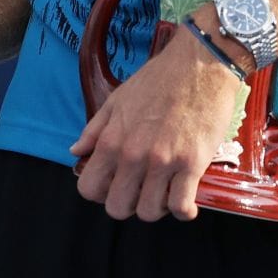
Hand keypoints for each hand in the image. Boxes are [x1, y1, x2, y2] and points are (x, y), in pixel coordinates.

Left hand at [71, 29, 242, 222]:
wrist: (200, 65)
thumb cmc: (159, 79)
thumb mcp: (117, 99)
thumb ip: (94, 129)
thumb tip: (76, 151)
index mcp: (111, 139)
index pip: (89, 188)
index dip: (100, 192)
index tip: (114, 185)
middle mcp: (133, 155)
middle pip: (117, 207)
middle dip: (127, 205)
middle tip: (141, 191)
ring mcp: (162, 162)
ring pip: (148, 212)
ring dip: (156, 208)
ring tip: (164, 193)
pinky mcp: (191, 164)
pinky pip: (180, 207)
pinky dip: (183, 211)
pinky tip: (185, 200)